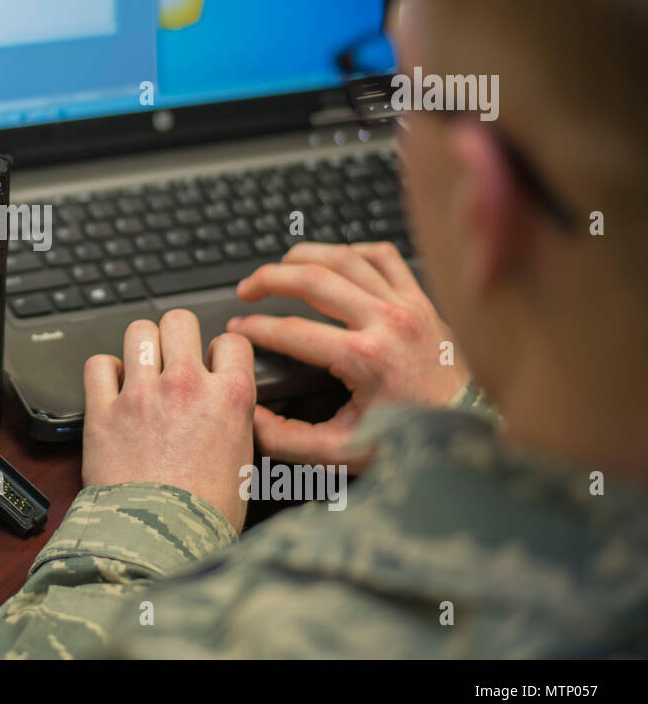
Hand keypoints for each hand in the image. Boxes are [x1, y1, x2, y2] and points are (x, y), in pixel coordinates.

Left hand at [82, 309, 256, 530]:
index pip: (231, 342)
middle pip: (180, 321)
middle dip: (177, 335)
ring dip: (140, 345)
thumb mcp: (244, 462)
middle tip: (172, 356)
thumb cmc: (205, 514)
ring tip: (141, 367)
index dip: (219, 352)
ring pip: (138, 331)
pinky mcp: (103, 410)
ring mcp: (142, 394)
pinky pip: (97, 364)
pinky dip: (104, 372)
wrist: (161, 541)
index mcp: (230, 397)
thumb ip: (233, 420)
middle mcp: (186, 385)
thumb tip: (225, 406)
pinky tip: (112, 388)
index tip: (211, 365)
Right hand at [227, 241, 469, 470]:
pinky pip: (384, 256)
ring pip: (346, 258)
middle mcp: (388, 322)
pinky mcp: (422, 300)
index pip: (292, 330)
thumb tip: (251, 416)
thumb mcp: (340, 452)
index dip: (255, 328)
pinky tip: (332, 261)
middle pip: (314, 279)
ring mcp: (408, 305)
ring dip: (303, 255)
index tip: (237, 330)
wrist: (465, 433)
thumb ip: (287, 439)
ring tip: (277, 266)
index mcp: (366, 359)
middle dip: (269, 278)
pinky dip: (352, 251)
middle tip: (246, 289)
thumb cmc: (408, 441)